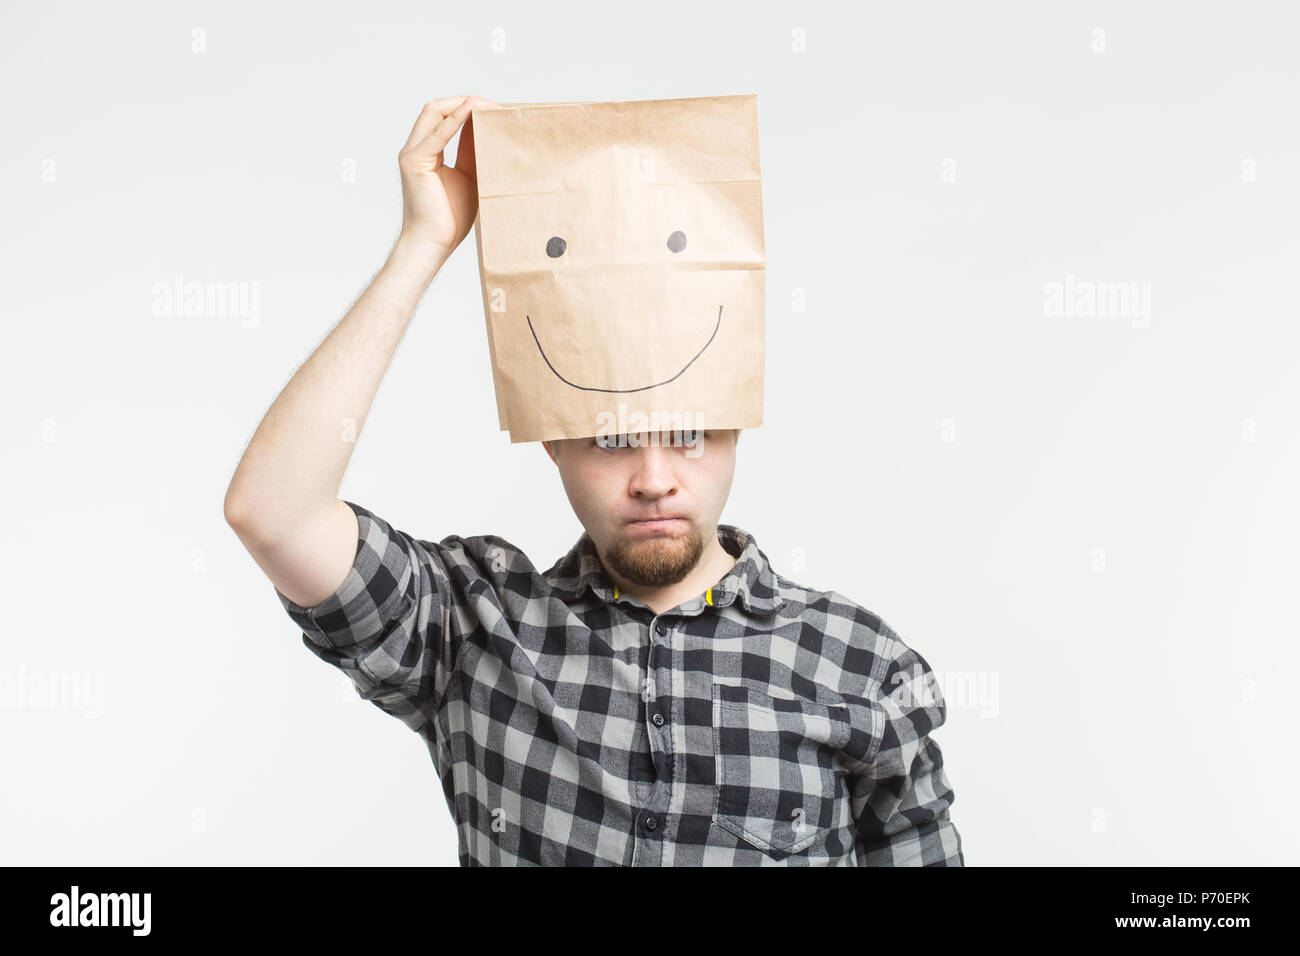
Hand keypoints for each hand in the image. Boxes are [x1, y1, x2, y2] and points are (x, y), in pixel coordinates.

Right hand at [396, 94, 500, 260]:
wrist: (434, 243)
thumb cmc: (450, 217)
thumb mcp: (470, 177)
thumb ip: (473, 153)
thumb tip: (490, 131)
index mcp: (427, 151)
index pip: (444, 117)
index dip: (467, 108)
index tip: (494, 109)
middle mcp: (416, 148)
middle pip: (436, 109)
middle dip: (466, 101)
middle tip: (494, 105)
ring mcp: (413, 153)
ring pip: (434, 112)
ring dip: (462, 104)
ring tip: (487, 104)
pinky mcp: (415, 161)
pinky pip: (437, 133)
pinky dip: (455, 119)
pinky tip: (472, 111)